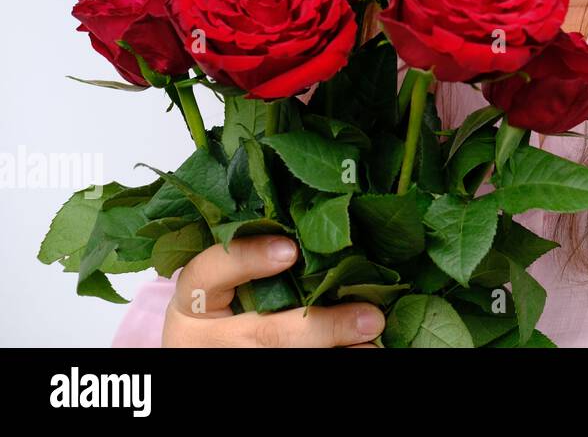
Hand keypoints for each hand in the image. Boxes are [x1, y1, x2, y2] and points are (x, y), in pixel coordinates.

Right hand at [161, 235, 384, 346]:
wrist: (208, 347)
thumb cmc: (223, 305)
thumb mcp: (224, 284)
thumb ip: (257, 259)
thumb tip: (327, 234)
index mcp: (194, 300)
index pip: (208, 273)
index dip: (247, 259)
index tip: (291, 250)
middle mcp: (206, 337)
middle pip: (264, 333)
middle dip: (321, 326)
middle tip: (370, 317)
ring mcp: (226, 360)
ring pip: (282, 356)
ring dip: (335, 349)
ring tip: (373, 340)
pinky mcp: (249, 373)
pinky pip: (294, 366)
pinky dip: (333, 360)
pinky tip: (362, 351)